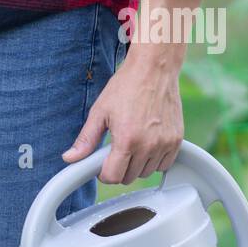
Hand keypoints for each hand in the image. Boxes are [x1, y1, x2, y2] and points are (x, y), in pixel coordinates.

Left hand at [61, 0, 196, 184]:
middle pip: (130, 177)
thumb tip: (70, 158)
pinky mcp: (177, 140)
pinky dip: (154, 160)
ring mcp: (165, 144)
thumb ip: (86, 139)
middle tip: (116, 148)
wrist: (154, 69)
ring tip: (131, 142)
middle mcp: (149, 145)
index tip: (101, 163)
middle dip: (119, 168)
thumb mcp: (100, 111)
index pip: (113, 176)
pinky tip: (147, 143)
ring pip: (147, 173)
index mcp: (127, 140)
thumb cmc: (126, 86)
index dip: (103, 172)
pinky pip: (164, 164)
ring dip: (137, 165)